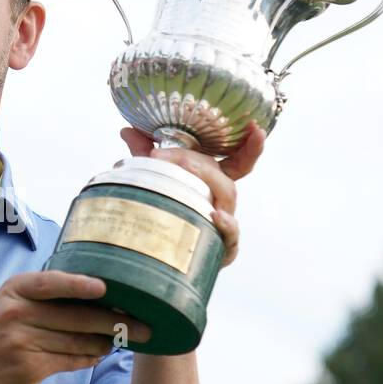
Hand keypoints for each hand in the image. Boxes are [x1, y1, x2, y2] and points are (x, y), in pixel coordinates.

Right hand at [0, 271, 151, 383]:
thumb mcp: (6, 303)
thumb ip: (42, 297)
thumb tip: (95, 296)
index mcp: (15, 291)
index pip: (52, 283)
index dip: (80, 285)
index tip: (107, 288)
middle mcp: (18, 314)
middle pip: (76, 317)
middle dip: (115, 321)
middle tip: (144, 324)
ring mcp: (23, 343)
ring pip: (78, 342)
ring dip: (106, 342)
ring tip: (124, 339)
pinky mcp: (29, 370)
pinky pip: (70, 362)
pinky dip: (89, 358)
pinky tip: (100, 354)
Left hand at [119, 122, 265, 267]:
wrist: (161, 256)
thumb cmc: (166, 212)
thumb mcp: (156, 179)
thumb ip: (144, 155)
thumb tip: (126, 131)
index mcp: (215, 183)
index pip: (240, 162)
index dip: (251, 146)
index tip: (255, 127)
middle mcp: (224, 201)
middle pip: (223, 177)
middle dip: (196, 161)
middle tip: (159, 154)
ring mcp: (226, 225)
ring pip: (227, 198)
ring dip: (206, 180)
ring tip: (185, 167)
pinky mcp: (224, 249)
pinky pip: (231, 236)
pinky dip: (227, 225)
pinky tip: (216, 215)